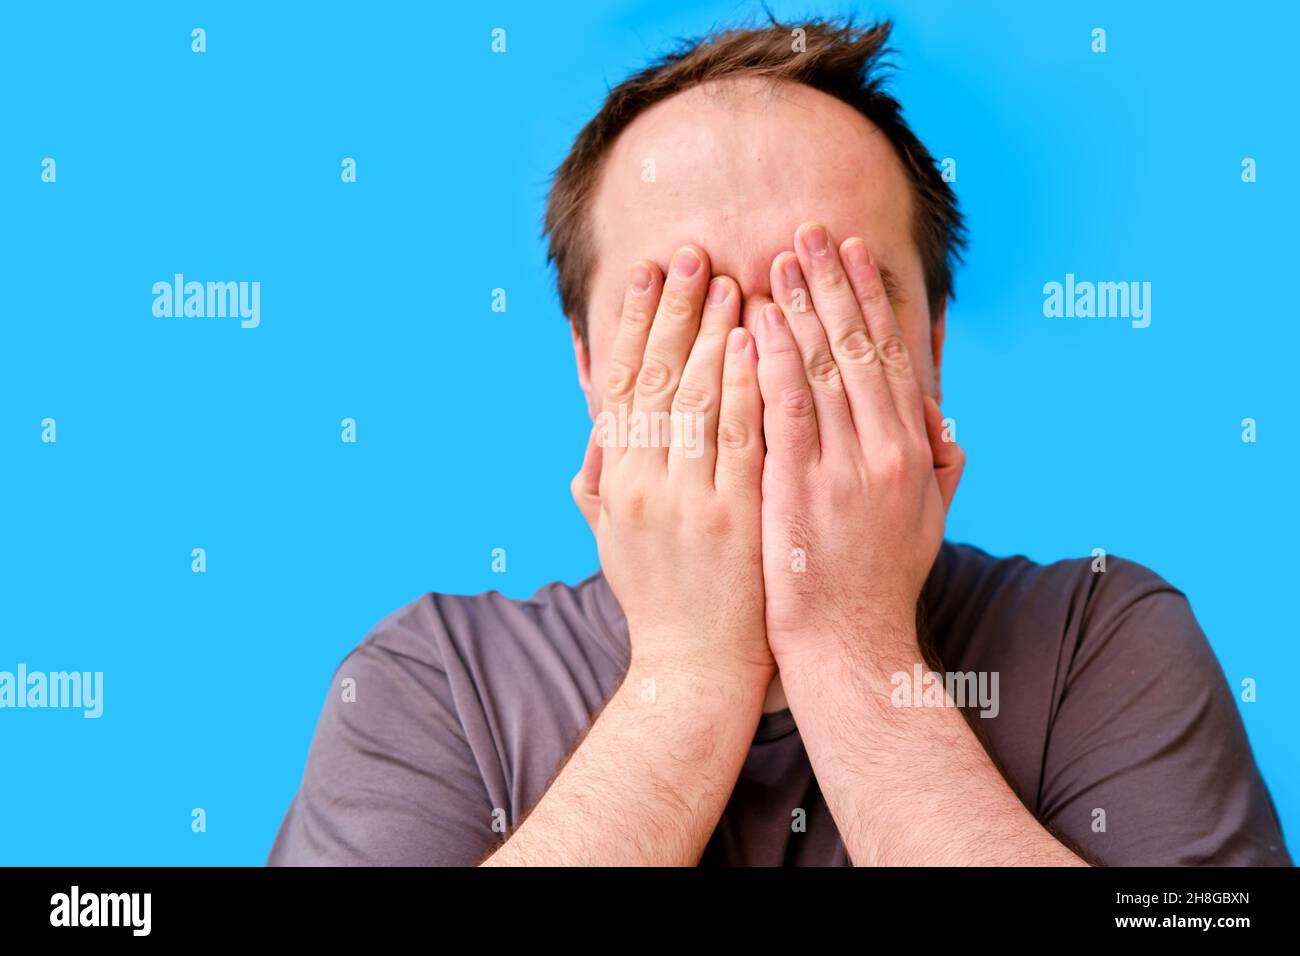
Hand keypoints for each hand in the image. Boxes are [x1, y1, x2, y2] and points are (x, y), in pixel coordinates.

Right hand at [572, 246, 772, 689]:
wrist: (694, 666)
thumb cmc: (658, 594)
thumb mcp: (610, 530)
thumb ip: (600, 468)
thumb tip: (599, 409)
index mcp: (612, 478)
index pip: (622, 382)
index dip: (634, 321)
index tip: (648, 271)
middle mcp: (641, 483)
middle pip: (657, 377)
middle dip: (675, 310)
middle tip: (693, 253)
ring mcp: (686, 500)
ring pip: (697, 398)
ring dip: (712, 333)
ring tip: (730, 281)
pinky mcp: (731, 518)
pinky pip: (741, 438)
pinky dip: (746, 386)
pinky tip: (757, 344)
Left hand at [752, 223, 963, 662]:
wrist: (852, 645)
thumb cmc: (882, 583)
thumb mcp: (929, 520)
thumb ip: (942, 463)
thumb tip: (946, 418)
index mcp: (914, 449)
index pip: (892, 355)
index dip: (870, 299)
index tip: (852, 253)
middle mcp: (886, 449)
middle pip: (858, 348)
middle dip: (832, 284)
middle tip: (809, 231)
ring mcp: (845, 468)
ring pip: (823, 370)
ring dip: (800, 308)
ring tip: (777, 259)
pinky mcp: (801, 489)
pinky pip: (786, 412)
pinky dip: (774, 363)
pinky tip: (757, 324)